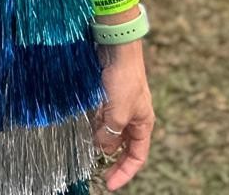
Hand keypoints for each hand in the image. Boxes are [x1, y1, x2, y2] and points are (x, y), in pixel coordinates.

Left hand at [95, 43, 153, 188]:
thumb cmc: (124, 79)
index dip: (125, 172)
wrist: (116, 47)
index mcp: (143, 123)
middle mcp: (133, 116)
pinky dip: (94, 124)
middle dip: (111, 156)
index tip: (110, 184)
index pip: (137, 156)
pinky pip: (101, 116)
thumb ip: (109, 134)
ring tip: (87, 145)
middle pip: (123, 145)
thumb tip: (101, 147)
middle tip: (96, 169)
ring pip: (110, 131)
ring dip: (100, 139)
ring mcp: (120, 105)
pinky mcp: (108, 95)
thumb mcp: (118, 113)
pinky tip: (85, 126)